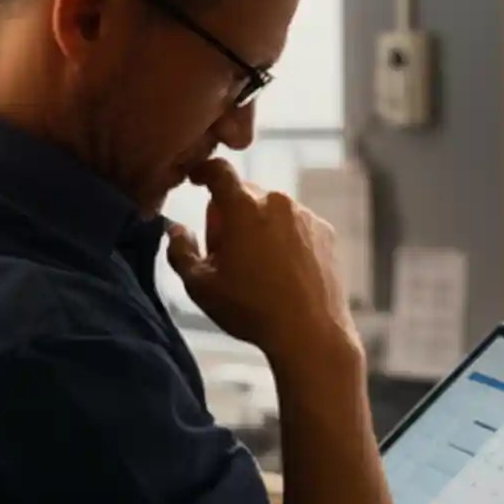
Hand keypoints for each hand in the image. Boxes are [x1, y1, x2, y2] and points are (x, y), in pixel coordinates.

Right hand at [166, 159, 360, 367]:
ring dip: (259, 227)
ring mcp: (306, 216)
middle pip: (245, 194)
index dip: (204, 171)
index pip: (219, 170)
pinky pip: (297, 225)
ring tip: (257, 269)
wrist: (310, 333)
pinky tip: (283, 272)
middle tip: (225, 253)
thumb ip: (180, 251)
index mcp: (244, 207)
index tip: (197, 180)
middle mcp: (278, 202)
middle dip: (230, 214)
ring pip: (272, 211)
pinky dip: (286, 239)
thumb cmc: (250, 309)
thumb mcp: (200, 286)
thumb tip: (176, 228)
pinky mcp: (327, 233)